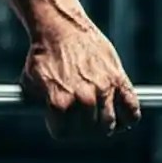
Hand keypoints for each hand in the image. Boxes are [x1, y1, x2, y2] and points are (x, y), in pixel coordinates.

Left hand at [20, 25, 140, 139]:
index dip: (61, 130)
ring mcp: (102, 89)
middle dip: (83, 130)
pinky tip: (124, 120)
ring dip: (104, 126)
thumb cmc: (44, 55)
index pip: (63, 133)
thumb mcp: (29, 82)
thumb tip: (41, 119)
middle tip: (82, 124)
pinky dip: (130, 118)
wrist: (62, 29)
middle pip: (87, 131)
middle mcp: (82, 98)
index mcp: (58, 101)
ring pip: (108, 123)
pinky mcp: (118, 79)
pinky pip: (131, 108)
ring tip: (101, 123)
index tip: (63, 126)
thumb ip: (36, 104)